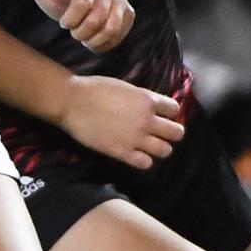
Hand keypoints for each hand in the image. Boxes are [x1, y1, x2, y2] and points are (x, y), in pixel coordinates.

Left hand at [31, 0, 132, 53]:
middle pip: (97, 20)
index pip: (82, 4)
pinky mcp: (128, 13)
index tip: (64, 23)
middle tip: (74, 32)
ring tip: (85, 37)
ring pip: (111, 29)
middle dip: (81, 32)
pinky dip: (104, 43)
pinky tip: (94, 39)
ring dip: (94, 40)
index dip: (70, 20)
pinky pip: (119, 35)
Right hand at [55, 75, 184, 169]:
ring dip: (160, 148)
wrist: (73, 102)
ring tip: (150, 146)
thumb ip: (141, 98)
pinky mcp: (123, 153)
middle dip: (172, 133)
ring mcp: (136, 138)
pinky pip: (145, 163)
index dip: (170, 112)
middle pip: (177, 133)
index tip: (163, 115)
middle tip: (162, 133)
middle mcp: (147, 120)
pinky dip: (144, 160)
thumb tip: (150, 107)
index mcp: (147, 100)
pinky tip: (136, 155)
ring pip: (165, 150)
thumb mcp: (126, 87)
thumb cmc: (96, 88)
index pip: (174, 109)